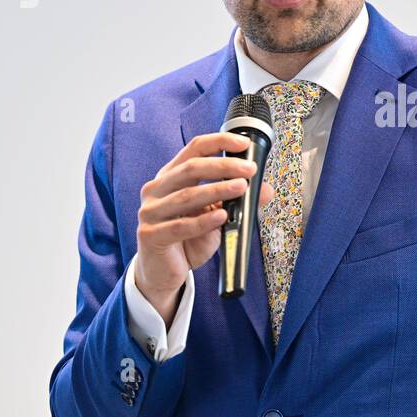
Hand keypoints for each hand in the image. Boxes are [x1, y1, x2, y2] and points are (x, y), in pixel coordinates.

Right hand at [135, 132, 274, 322]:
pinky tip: (222, 217)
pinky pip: (180, 226)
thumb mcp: (216, 216)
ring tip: (241, 188)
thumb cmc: (188, 240)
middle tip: (249, 170)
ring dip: (217, 190)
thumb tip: (266, 190)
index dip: (219, 142)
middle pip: (190, 169)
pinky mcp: (150, 235)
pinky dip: (204, 221)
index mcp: (170, 177)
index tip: (243, 144)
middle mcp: (156, 189)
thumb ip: (236, 201)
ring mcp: (150, 212)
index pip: (194, 149)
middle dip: (223, 166)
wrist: (163, 273)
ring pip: (187, 196)